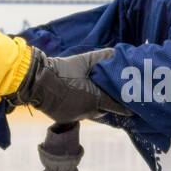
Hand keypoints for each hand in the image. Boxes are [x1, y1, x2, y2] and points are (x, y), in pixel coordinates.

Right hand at [7, 48, 131, 122]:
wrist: (38, 81)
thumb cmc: (63, 70)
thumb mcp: (82, 61)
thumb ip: (100, 57)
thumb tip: (115, 52)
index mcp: (95, 98)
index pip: (115, 106)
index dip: (124, 108)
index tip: (132, 110)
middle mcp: (87, 110)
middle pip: (102, 111)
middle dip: (106, 105)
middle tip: (109, 98)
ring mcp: (75, 116)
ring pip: (88, 113)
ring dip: (91, 107)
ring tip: (90, 97)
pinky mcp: (64, 118)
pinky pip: (76, 114)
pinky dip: (78, 108)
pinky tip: (74, 99)